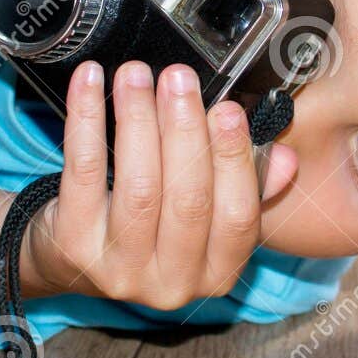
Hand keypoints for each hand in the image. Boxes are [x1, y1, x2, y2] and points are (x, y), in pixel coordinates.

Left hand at [24, 61, 298, 311]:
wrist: (74, 256)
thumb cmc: (150, 223)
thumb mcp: (205, 213)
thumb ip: (248, 184)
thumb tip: (284, 157)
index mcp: (217, 274)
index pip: (237, 217)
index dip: (234, 159)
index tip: (227, 108)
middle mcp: (172, 283)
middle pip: (187, 199)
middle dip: (185, 129)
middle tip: (179, 78)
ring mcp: (120, 271)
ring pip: (138, 187)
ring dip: (138, 119)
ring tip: (136, 74)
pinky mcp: (74, 248)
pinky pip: (84, 173)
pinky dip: (87, 119)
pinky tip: (90, 82)